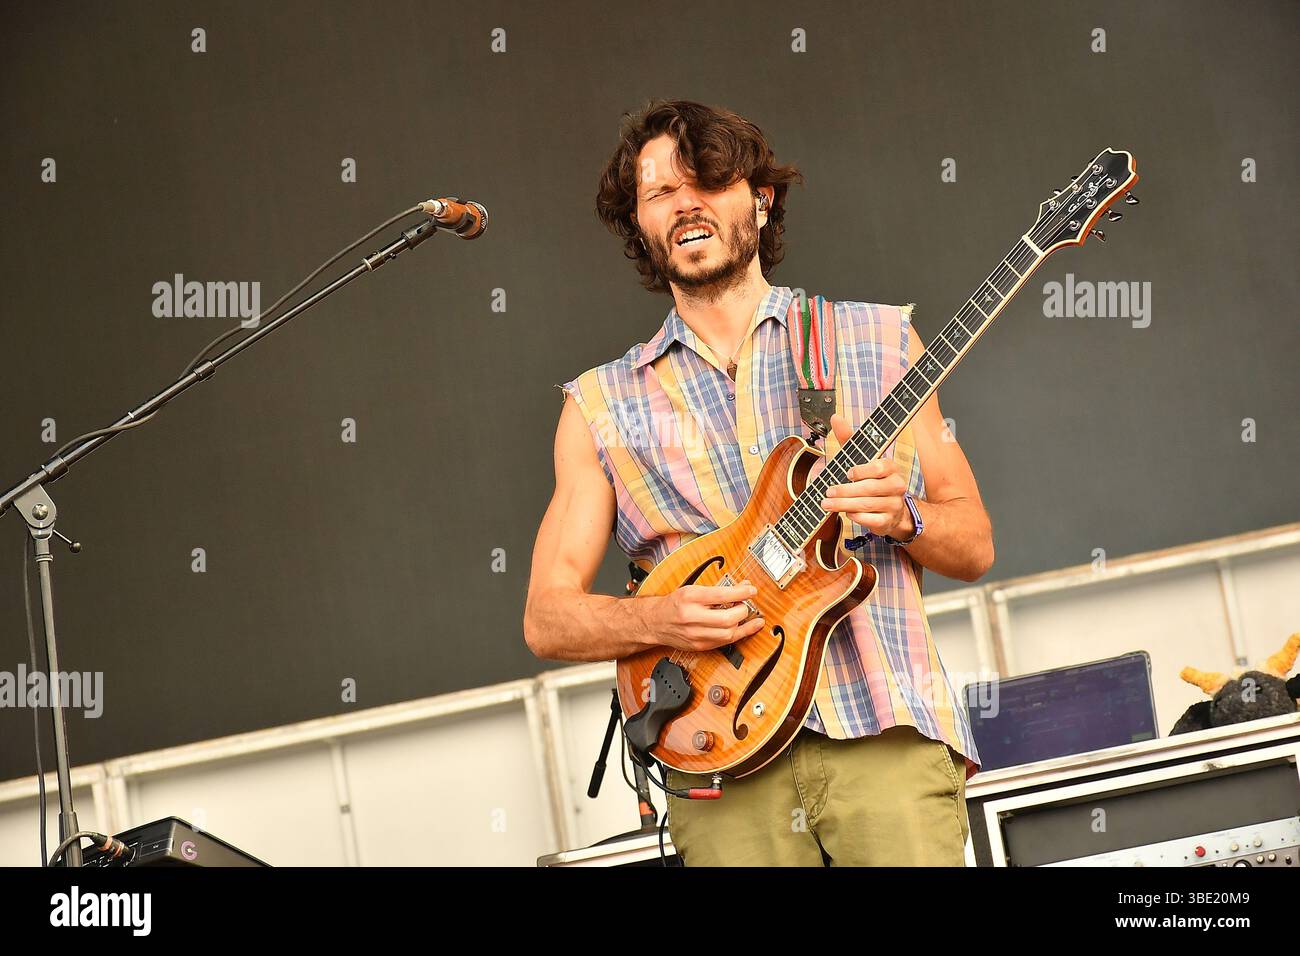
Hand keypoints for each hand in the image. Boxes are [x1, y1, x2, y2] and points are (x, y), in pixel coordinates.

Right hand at [642, 583, 763, 652]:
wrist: (656, 622)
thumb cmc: (675, 604)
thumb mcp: (692, 590)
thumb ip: (717, 590)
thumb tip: (742, 588)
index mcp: (690, 597)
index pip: (721, 595)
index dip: (741, 593)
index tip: (751, 590)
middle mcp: (692, 617)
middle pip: (727, 619)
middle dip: (743, 610)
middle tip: (745, 604)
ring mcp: (696, 634)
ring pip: (728, 633)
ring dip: (742, 624)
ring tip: (745, 614)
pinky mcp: (700, 646)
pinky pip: (725, 642)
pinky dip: (738, 634)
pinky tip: (747, 627)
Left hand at [820, 413, 914, 537]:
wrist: (891, 510)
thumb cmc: (871, 480)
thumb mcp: (860, 458)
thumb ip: (849, 439)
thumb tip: (836, 417)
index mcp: (890, 468)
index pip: (880, 466)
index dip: (863, 470)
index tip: (847, 473)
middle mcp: (896, 485)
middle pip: (870, 488)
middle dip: (845, 490)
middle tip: (827, 491)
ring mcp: (893, 504)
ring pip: (867, 505)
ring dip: (844, 504)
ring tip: (827, 504)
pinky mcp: (888, 521)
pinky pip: (870, 520)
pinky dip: (855, 516)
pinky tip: (845, 513)